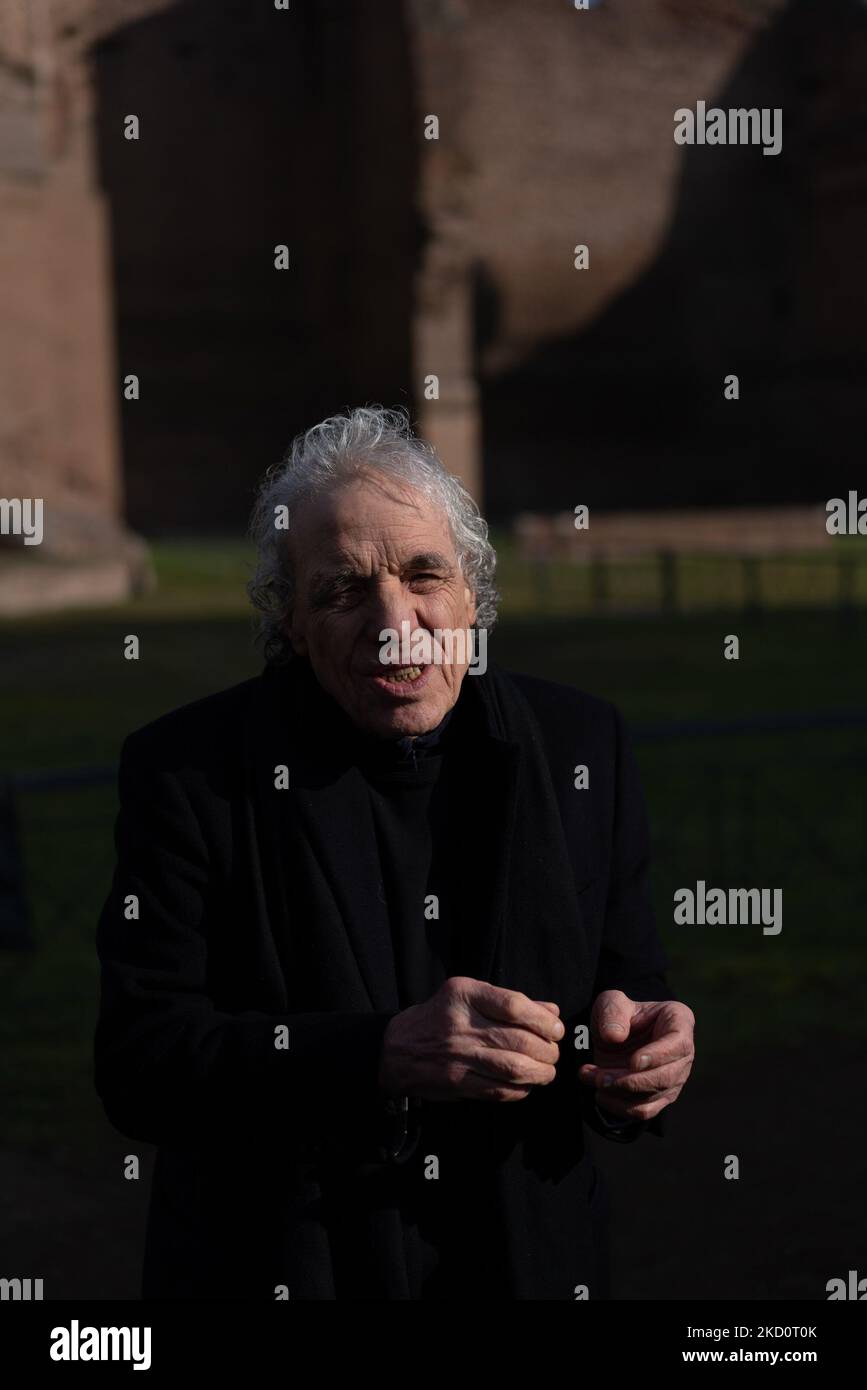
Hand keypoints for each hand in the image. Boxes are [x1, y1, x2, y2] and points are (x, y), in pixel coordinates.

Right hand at [378, 976, 563, 1102]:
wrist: (397, 1049)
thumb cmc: (441, 1017)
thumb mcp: (468, 995)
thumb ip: (510, 1002)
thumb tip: (551, 1012)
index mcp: (465, 994)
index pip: (514, 1005)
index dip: (543, 1020)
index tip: (555, 1029)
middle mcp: (461, 1024)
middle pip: (519, 1040)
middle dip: (547, 1050)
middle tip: (554, 1053)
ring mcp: (458, 1056)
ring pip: (513, 1069)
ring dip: (539, 1073)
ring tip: (547, 1071)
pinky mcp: (457, 1083)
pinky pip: (499, 1091)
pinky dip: (520, 1090)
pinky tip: (526, 1084)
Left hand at [578, 989, 694, 1121]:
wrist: (615, 1034)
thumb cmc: (619, 1014)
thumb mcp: (611, 1002)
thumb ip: (612, 1013)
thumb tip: (614, 1037)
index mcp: (679, 1022)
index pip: (678, 1044)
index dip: (657, 1056)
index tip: (633, 1062)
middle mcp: (683, 1053)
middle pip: (667, 1076)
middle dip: (631, 1081)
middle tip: (600, 1077)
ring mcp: (675, 1078)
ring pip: (654, 1096)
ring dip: (620, 1093)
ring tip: (592, 1079)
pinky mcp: (660, 1097)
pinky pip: (646, 1111)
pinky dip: (622, 1108)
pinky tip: (601, 1095)